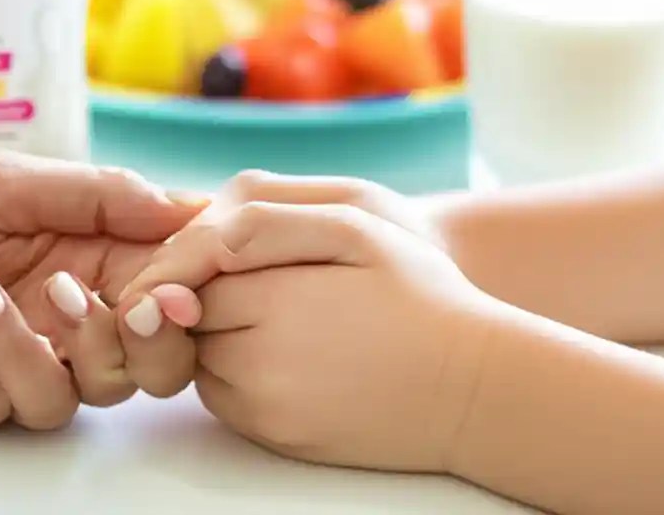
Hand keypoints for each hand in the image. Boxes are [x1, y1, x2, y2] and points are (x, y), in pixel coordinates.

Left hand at [0, 153, 200, 429]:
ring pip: (100, 388)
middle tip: (140, 306)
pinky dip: (16, 356)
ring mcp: (26, 359)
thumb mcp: (5, 181)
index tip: (192, 271)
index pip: (165, 280)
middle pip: (154, 357)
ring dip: (88, 346)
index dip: (188, 283)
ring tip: (47, 292)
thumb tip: (187, 206)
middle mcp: (65, 314)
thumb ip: (96, 193)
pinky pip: (29, 400)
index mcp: (85, 255)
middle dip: (159, 339)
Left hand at [111, 171, 445, 400]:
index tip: (241, 250)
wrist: (476, 387)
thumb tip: (190, 256)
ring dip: (222, 334)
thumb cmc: (420, 294)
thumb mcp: (353, 224)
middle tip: (282, 282)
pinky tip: (293, 354)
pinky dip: (240, 372)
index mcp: (274, 301)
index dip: (206, 256)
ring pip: (199, 358)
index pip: (187, 270)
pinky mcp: (274, 439)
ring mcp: (263, 410)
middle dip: (214, 294)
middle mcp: (257, 365)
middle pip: (188, 317)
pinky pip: (224, 397)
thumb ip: (259, 226)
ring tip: (292, 317)